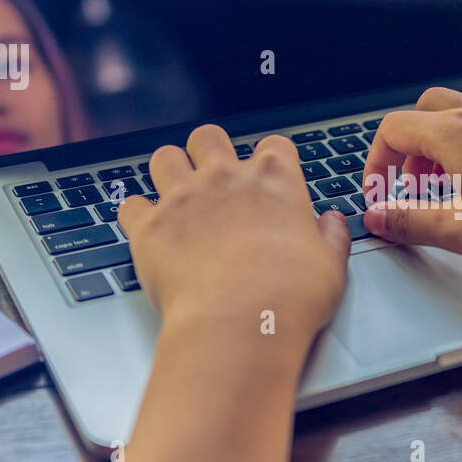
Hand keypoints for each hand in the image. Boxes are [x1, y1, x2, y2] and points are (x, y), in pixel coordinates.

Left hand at [117, 125, 350, 344]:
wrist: (240, 325)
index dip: (271, 160)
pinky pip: (129, 205)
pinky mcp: (148, 227)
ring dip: (169, 172)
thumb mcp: (331, 266)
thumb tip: (332, 222)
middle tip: (214, 179)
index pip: (273, 145)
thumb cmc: (290, 298)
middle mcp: (225, 178)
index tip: (270, 179)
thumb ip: (332, 237)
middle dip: (209, 151)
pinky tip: (148, 230)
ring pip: (164, 157)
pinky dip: (137, 215)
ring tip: (177, 196)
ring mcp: (183, 199)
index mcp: (275, 181)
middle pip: (208, 136)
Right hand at [361, 87, 461, 270]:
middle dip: (409, 148)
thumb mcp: (461, 231)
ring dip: (443, 146)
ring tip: (448, 188)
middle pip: (425, 111)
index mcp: (457, 133)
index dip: (377, 164)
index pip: (393, 129)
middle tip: (413, 187)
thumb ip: (411, 222)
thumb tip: (378, 217)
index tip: (382, 196)